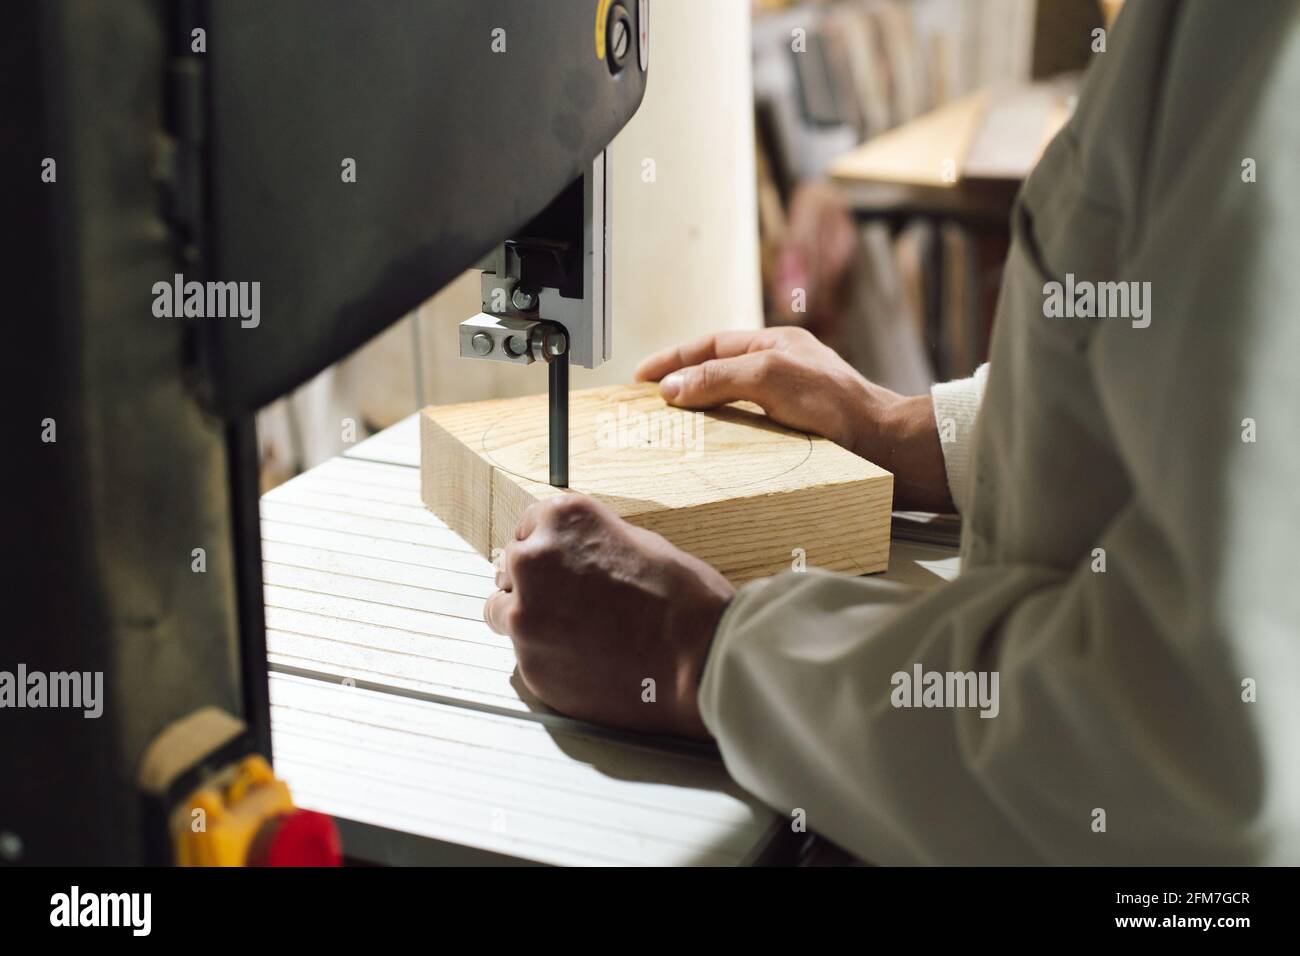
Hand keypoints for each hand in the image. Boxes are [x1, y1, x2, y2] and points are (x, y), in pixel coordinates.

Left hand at [484, 494, 734, 738]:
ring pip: (503, 611)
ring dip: (529, 618)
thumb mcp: (637, 542)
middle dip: (535, 582)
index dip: (547, 548)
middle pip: (510, 567)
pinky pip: (526, 654)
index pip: (528, 526)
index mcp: (561, 519)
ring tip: (574, 633)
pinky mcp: (530, 663)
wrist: (699, 658)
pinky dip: (548, 656)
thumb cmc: (682, 599)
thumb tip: (570, 557)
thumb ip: (590, 544)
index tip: (559, 565)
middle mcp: (533, 560)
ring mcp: (525, 615)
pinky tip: (586, 660)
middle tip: (572, 603)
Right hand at [635, 327, 952, 510]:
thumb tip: (671, 388)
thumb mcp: (769, 376)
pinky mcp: (793, 434)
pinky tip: (708, 454)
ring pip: (729, 403)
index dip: (672, 360)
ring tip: (669, 431)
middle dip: (680, 385)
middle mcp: (780, 369)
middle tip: (646, 405)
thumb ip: (718, 376)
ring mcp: (787, 402)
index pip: (710, 345)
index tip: (640, 377)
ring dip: (699, 416)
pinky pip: (745, 431)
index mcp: (775, 343)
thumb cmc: (835, 405)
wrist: (883, 449)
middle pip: (716, 371)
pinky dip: (720, 439)